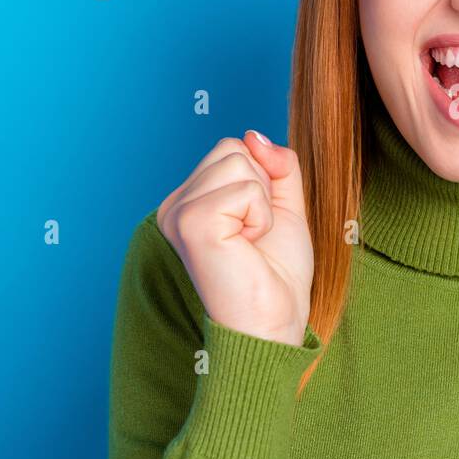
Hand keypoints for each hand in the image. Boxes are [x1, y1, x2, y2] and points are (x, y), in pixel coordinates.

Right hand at [156, 130, 313, 345]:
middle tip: (254, 236)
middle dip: (262, 187)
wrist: (272, 324)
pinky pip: (245, 188)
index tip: (256, 227)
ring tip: (250, 242)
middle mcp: (174, 206)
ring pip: (239, 161)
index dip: (262, 181)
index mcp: (188, 202)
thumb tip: (254, 134)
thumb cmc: (276, 275)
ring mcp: (178, 213)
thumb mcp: (284, 207)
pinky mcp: (191, 223)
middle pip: (233, 148)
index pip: (232, 148)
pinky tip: (247, 246)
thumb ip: (276, 166)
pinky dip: (261, 216)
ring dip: (262, 203)